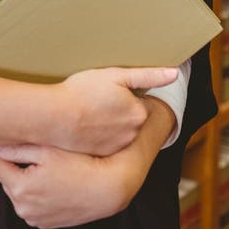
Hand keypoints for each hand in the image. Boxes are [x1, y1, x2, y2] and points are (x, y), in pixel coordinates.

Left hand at [0, 143, 142, 228]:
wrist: (106, 189)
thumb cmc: (79, 164)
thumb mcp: (47, 150)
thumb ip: (17, 149)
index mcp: (20, 188)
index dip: (1, 149)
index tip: (7, 138)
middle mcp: (23, 208)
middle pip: (8, 179)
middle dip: (15, 165)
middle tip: (32, 150)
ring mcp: (34, 218)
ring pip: (20, 192)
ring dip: (25, 179)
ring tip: (46, 166)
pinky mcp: (45, 223)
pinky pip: (33, 204)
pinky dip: (37, 194)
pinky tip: (53, 181)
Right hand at [52, 66, 177, 155]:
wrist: (54, 117)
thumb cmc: (82, 91)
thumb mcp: (116, 75)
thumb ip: (148, 75)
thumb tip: (174, 73)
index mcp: (139, 113)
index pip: (138, 101)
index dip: (122, 93)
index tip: (107, 91)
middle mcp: (132, 134)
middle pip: (129, 118)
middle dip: (118, 110)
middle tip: (96, 100)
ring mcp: (116, 147)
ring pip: (117, 131)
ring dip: (108, 123)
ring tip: (88, 112)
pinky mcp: (100, 155)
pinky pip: (104, 142)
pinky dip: (98, 136)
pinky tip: (84, 126)